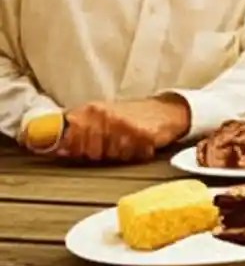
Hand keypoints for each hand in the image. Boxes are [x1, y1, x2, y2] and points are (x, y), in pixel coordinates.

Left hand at [57, 97, 190, 162]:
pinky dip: (134, 154)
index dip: (72, 148)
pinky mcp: (142, 135)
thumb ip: (78, 130)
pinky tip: (139, 144)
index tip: (79, 150)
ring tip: (127, 143)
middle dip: (99, 153)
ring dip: (118, 154)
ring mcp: (124, 125)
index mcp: (91, 109)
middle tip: (112, 144)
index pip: (69, 137)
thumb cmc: (132, 115)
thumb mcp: (101, 116)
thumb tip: (56, 148)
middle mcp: (105, 115)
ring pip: (109, 156)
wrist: (166, 110)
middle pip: (89, 151)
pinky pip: (129, 156)